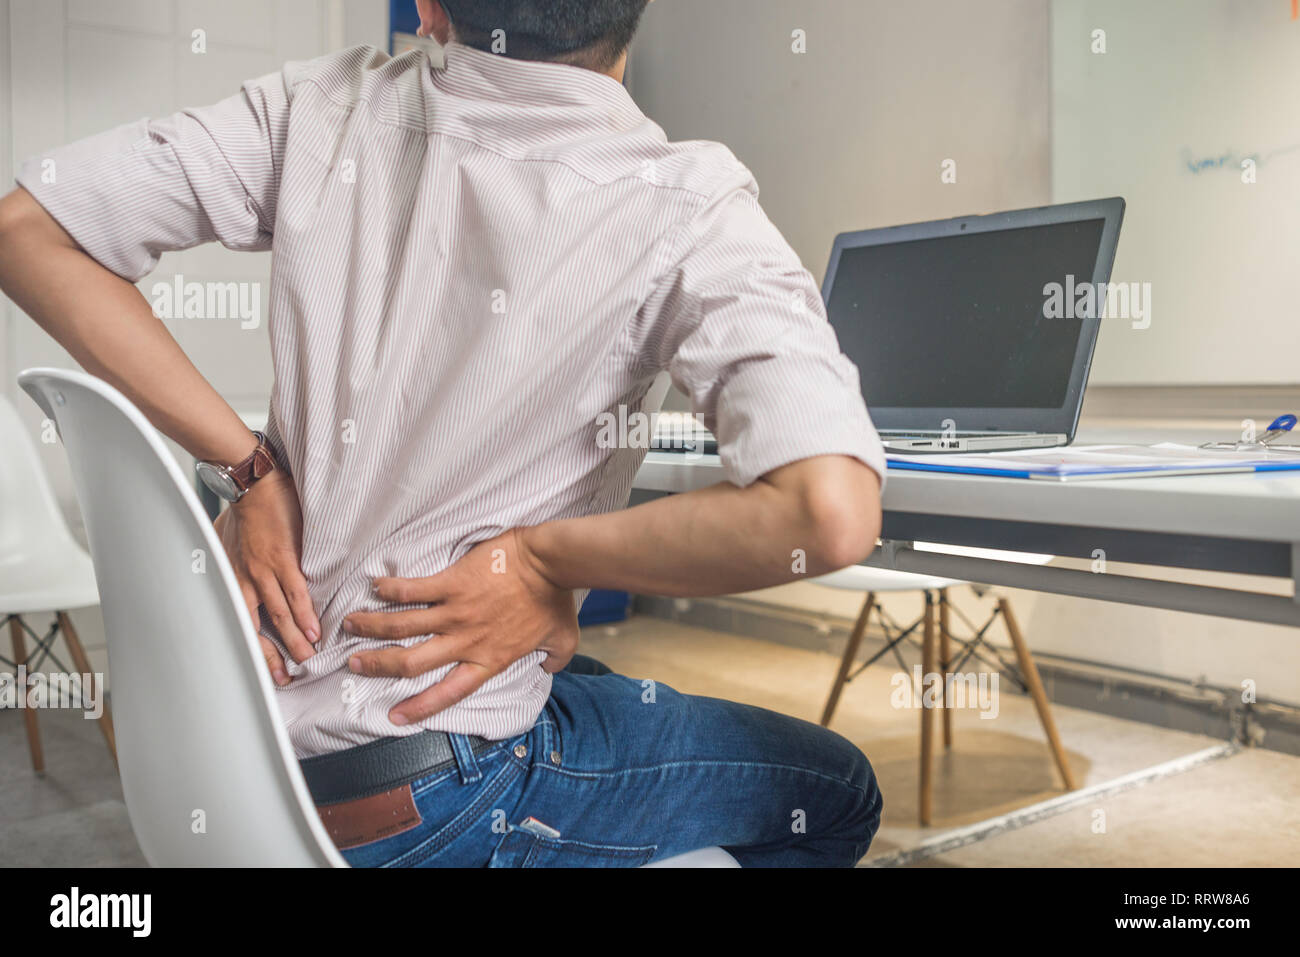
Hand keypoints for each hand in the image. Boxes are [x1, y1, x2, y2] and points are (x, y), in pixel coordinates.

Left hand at [213, 469, 320, 685]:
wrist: (253, 485)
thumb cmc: (242, 511)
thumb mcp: (222, 540)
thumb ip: (229, 562)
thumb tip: (226, 571)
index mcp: (231, 579)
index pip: (240, 623)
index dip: (253, 648)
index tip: (266, 666)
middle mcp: (244, 581)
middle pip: (257, 627)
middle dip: (272, 655)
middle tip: (286, 676)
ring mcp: (264, 572)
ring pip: (279, 616)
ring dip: (294, 640)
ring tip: (308, 657)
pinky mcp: (284, 560)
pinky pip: (295, 594)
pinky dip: (304, 614)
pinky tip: (314, 630)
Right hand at [342, 528, 578, 724]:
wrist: (551, 563)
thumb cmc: (556, 599)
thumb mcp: (563, 639)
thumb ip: (554, 659)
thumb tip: (549, 667)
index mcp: (489, 659)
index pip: (448, 692)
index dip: (419, 707)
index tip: (394, 717)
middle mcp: (466, 641)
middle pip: (411, 662)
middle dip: (378, 666)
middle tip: (355, 665)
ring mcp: (456, 611)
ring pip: (403, 626)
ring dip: (373, 627)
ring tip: (350, 626)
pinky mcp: (452, 582)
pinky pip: (413, 589)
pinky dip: (391, 589)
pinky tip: (374, 586)